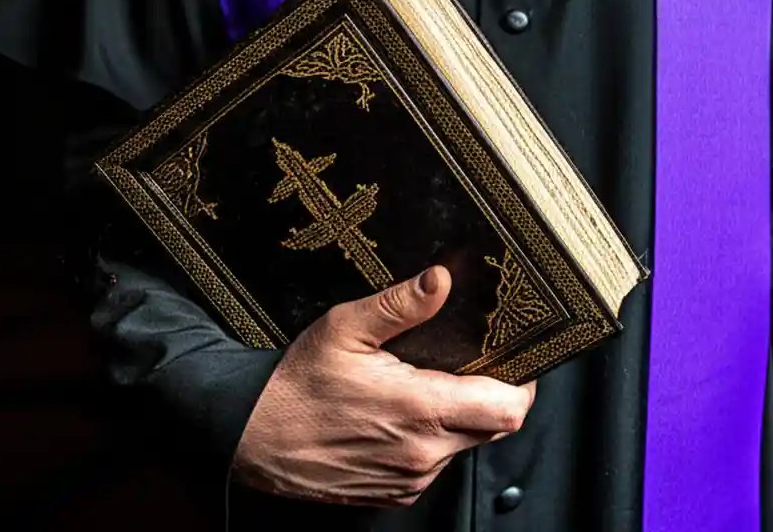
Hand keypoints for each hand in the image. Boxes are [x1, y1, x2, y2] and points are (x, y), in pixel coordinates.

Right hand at [231, 266, 536, 506]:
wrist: (250, 436)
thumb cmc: (294, 384)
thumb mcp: (344, 328)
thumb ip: (400, 305)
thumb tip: (441, 280)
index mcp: (420, 410)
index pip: (509, 408)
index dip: (522, 384)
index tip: (514, 362)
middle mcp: (423, 452)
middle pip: (494, 427)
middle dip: (492, 397)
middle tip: (470, 368)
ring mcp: (410, 478)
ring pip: (464, 447)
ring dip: (459, 421)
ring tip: (425, 390)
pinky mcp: (395, 494)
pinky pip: (435, 467)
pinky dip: (432, 444)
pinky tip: (402, 420)